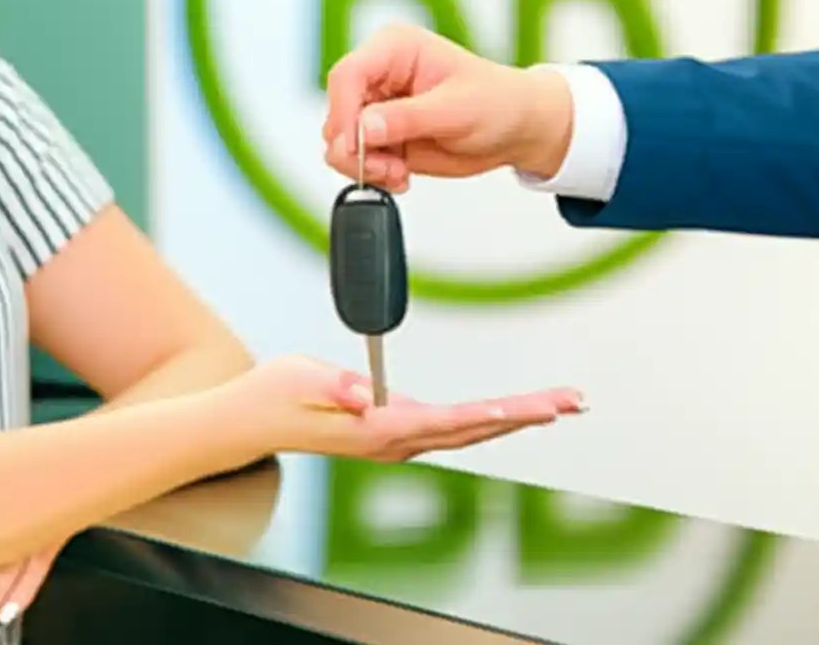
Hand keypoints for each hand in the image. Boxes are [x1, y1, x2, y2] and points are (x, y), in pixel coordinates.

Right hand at [238, 355, 583, 461]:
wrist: (245, 423)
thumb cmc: (272, 396)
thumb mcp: (300, 376)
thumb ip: (337, 385)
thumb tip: (366, 395)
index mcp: (379, 428)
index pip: (453, 419)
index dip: (499, 412)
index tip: (538, 408)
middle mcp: (394, 441)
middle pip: (475, 426)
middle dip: (528, 414)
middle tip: (573, 401)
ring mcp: (395, 441)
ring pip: (469, 430)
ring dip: (515, 417)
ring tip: (556, 406)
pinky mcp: (390, 433)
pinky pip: (452, 428)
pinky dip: (488, 418)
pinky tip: (505, 413)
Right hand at [322, 24, 574, 191]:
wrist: (516, 128)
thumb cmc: (497, 102)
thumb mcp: (456, 110)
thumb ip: (408, 118)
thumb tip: (365, 127)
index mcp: (396, 49)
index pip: (348, 75)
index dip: (345, 112)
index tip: (359, 146)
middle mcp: (380, 76)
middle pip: (338, 111)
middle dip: (356, 147)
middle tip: (388, 167)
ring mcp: (379, 108)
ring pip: (341, 141)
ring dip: (366, 164)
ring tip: (399, 172)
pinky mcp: (384, 136)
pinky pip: (358, 160)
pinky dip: (375, 174)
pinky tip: (402, 175)